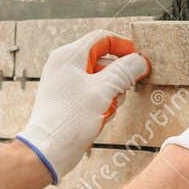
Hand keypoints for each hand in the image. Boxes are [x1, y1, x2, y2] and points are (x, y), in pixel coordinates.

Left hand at [15, 30, 151, 182]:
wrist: (47, 150)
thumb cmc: (70, 119)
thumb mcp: (104, 90)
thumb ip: (125, 71)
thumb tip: (140, 60)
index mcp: (70, 55)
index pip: (103, 38)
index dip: (124, 47)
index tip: (140, 62)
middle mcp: (65, 65)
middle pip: (103, 60)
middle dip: (118, 78)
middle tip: (123, 92)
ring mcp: (65, 82)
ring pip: (100, 80)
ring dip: (111, 94)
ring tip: (106, 110)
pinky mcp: (66, 99)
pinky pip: (92, 94)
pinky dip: (101, 104)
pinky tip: (99, 117)